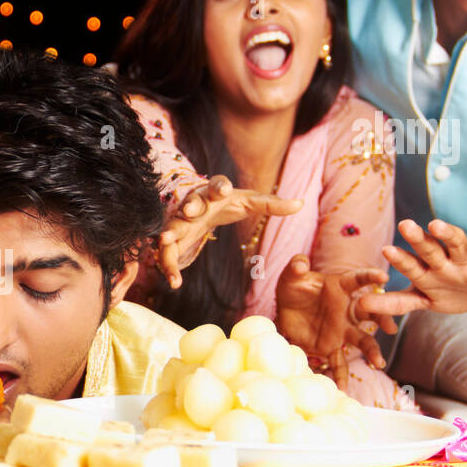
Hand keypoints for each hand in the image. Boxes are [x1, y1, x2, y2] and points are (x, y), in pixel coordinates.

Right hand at [157, 175, 301, 288]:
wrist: (199, 210)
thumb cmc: (226, 203)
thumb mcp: (250, 203)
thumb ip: (273, 205)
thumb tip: (300, 203)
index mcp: (215, 192)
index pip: (217, 184)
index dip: (219, 187)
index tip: (223, 191)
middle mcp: (194, 203)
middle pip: (191, 202)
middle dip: (189, 207)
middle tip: (188, 212)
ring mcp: (180, 221)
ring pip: (173, 227)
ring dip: (169, 234)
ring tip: (165, 242)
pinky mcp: (172, 241)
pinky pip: (167, 254)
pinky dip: (169, 267)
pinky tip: (174, 282)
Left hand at [275, 254, 394, 383]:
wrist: (284, 310)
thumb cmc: (294, 287)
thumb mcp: (292, 275)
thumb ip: (296, 266)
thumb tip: (300, 263)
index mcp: (341, 287)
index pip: (359, 280)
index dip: (370, 276)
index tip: (383, 277)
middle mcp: (347, 310)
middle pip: (370, 315)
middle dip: (382, 320)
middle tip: (390, 328)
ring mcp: (341, 330)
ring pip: (362, 341)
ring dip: (372, 352)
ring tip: (379, 364)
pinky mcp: (330, 346)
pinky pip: (339, 363)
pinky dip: (341, 376)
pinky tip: (344, 390)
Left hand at [360, 219, 466, 317]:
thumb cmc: (454, 290)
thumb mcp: (425, 299)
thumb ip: (396, 302)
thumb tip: (361, 305)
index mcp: (429, 272)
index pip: (412, 265)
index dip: (400, 259)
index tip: (386, 250)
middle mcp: (446, 263)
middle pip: (431, 250)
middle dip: (418, 240)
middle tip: (404, 225)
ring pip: (458, 246)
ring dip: (448, 235)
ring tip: (436, 225)